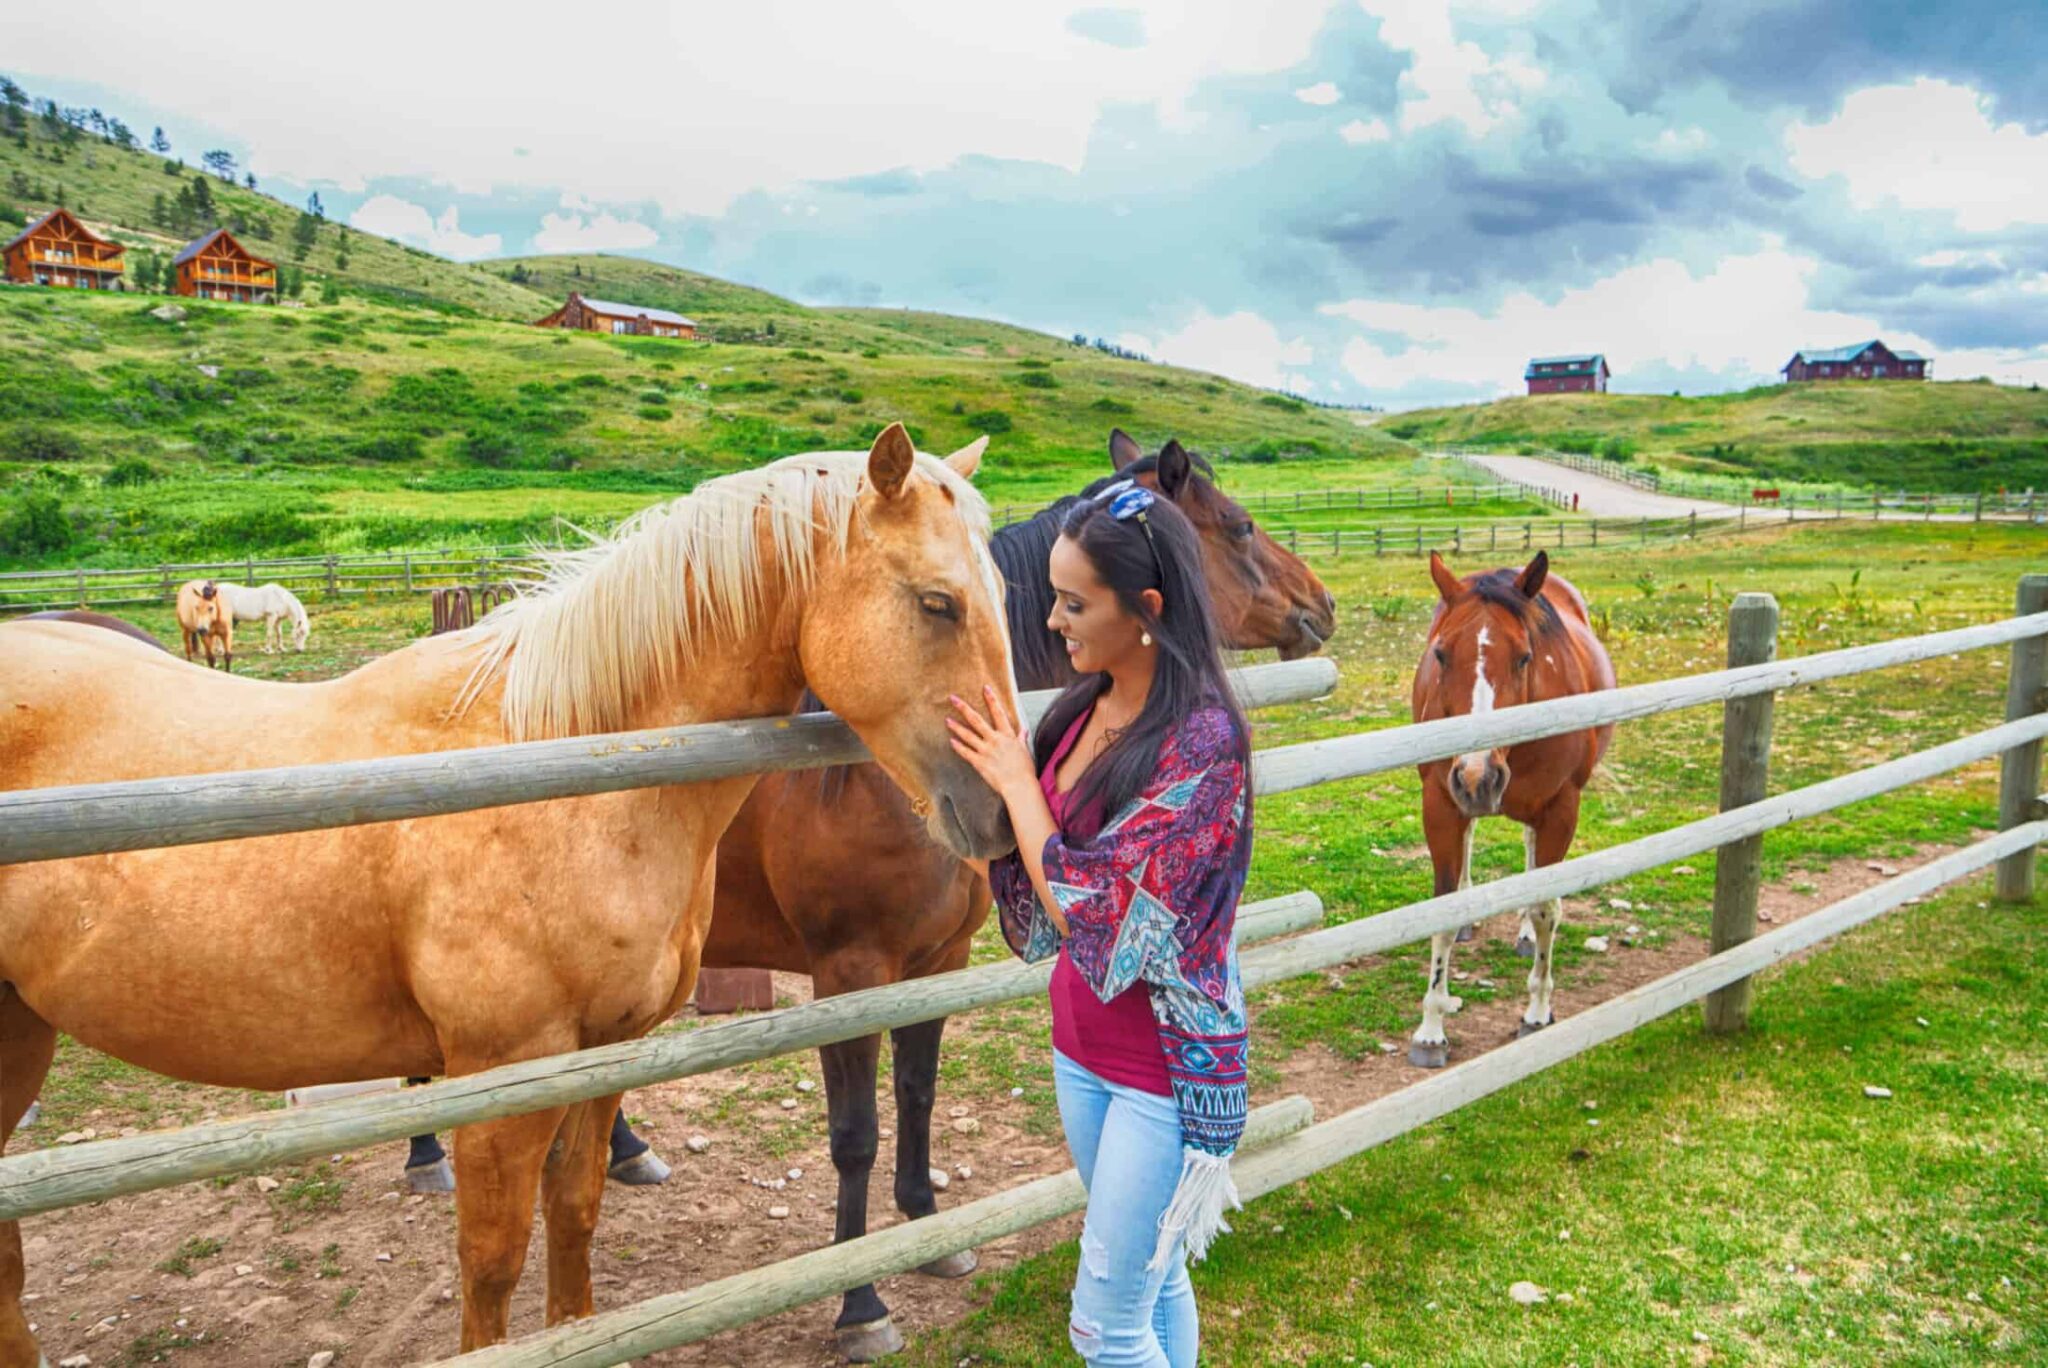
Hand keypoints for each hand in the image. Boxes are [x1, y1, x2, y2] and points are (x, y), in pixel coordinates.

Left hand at [947, 685, 1037, 802]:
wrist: (1019, 786)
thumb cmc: (1024, 770)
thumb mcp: (1024, 750)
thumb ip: (1021, 738)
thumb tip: (1024, 729)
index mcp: (1007, 735)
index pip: (998, 713)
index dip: (991, 699)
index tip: (985, 688)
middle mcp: (995, 740)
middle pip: (976, 720)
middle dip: (964, 708)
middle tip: (953, 698)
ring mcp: (985, 751)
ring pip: (968, 735)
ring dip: (956, 726)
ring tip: (947, 720)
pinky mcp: (979, 762)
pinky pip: (966, 752)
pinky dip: (958, 747)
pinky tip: (951, 741)